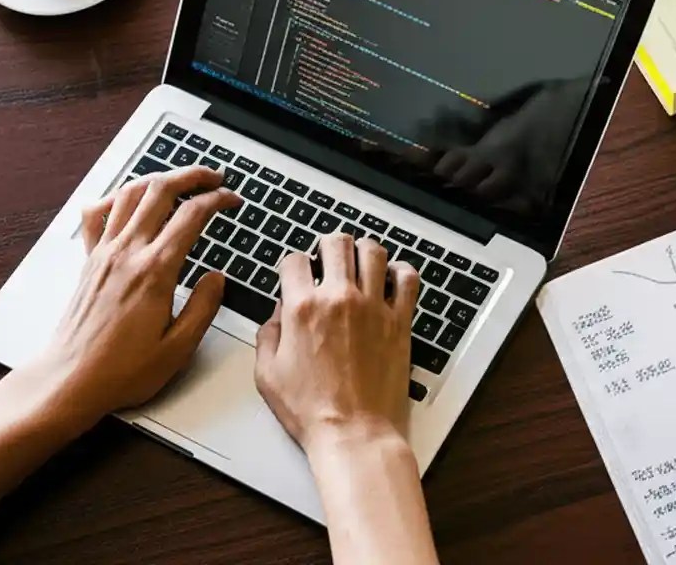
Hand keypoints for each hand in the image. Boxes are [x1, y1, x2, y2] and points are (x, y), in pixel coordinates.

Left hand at [26, 166, 240, 424]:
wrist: (70, 380)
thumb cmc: (120, 370)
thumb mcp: (179, 348)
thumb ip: (204, 306)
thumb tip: (217, 278)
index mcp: (154, 272)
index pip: (192, 216)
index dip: (218, 200)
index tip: (232, 201)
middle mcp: (126, 254)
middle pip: (160, 190)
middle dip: (192, 175)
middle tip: (213, 177)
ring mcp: (104, 254)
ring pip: (129, 193)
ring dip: (158, 178)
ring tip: (179, 180)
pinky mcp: (89, 262)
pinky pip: (97, 214)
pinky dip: (115, 197)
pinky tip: (127, 200)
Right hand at [255, 234, 420, 449]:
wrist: (354, 432)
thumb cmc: (313, 411)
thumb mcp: (267, 374)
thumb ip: (268, 335)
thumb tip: (277, 315)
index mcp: (303, 309)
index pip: (294, 260)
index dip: (292, 263)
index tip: (296, 272)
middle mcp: (339, 300)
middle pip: (336, 243)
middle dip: (328, 245)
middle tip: (328, 257)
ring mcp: (373, 308)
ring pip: (373, 252)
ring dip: (363, 252)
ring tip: (359, 262)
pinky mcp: (399, 321)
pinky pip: (407, 279)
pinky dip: (401, 272)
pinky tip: (392, 278)